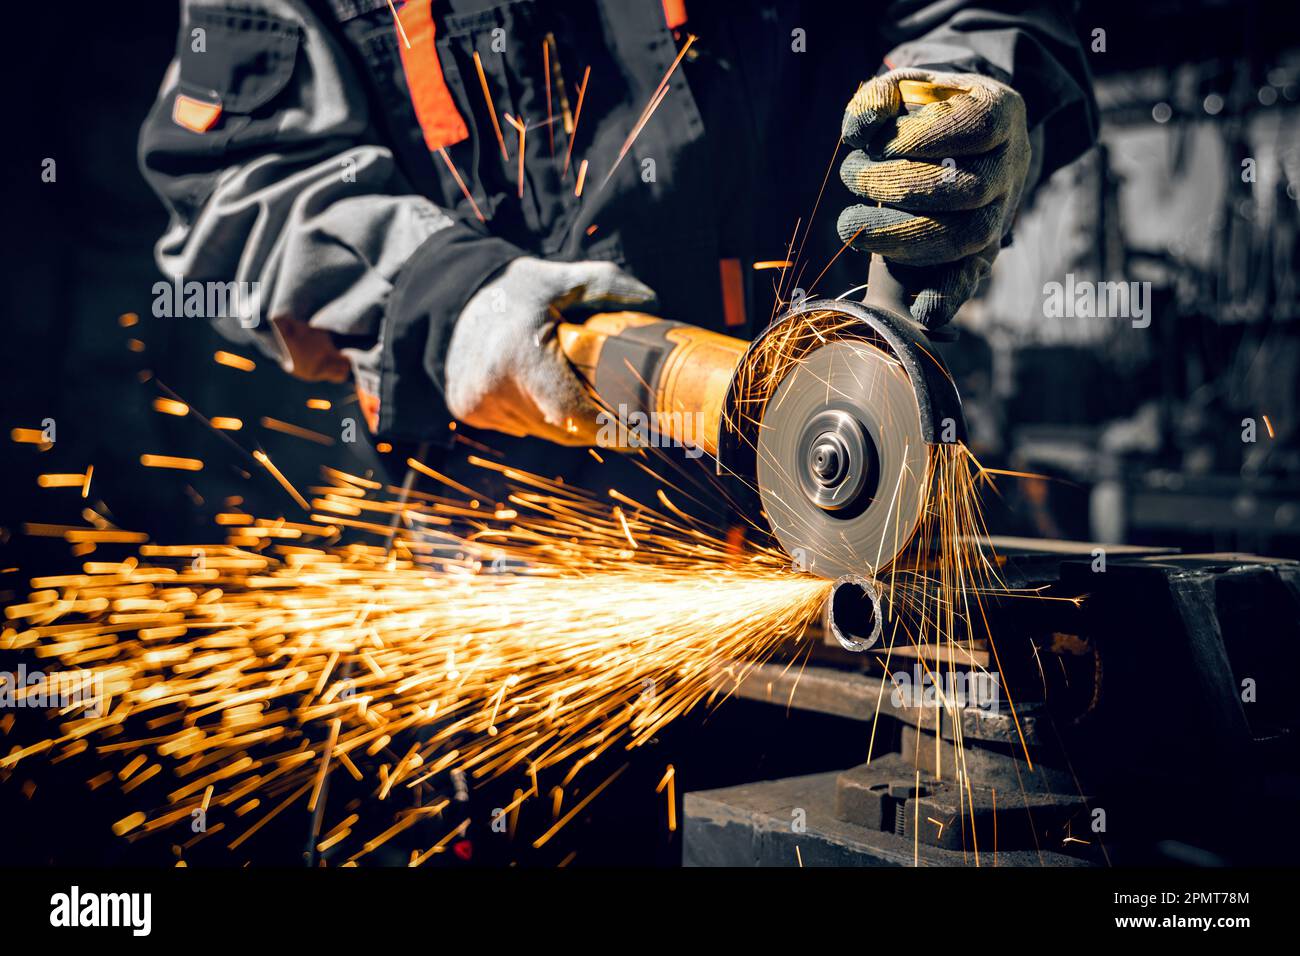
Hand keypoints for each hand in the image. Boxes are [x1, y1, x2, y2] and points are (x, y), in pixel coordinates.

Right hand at [444, 257, 656, 444]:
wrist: (453, 295)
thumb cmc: (518, 289)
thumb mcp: (566, 279)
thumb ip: (611, 289)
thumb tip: (655, 309)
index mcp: (520, 356)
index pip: (575, 414)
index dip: (611, 429)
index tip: (642, 434)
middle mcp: (493, 387)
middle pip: (563, 428)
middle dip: (597, 425)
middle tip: (625, 413)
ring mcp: (477, 403)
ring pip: (545, 432)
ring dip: (570, 421)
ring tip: (583, 391)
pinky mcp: (468, 411)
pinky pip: (522, 426)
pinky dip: (541, 415)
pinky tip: (544, 388)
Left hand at [837, 68, 1030, 328]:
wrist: (963, 142)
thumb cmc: (927, 111)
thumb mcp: (909, 88)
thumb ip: (880, 97)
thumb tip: (856, 129)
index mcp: (1002, 113)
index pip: (974, 128)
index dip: (921, 138)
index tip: (876, 142)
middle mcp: (1009, 166)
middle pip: (965, 190)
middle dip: (898, 187)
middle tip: (852, 176)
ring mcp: (1000, 212)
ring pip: (965, 237)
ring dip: (901, 238)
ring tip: (851, 226)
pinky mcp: (982, 251)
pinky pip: (971, 278)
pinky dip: (948, 297)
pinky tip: (922, 311)